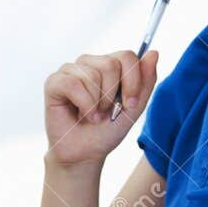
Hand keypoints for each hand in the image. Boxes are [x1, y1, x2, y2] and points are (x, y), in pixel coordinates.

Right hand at [43, 49, 158, 169]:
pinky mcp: (54, 82)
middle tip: (106, 111)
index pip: (126, 56)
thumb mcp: (134, 107)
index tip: (130, 104)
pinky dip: (84, 105)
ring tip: (93, 115)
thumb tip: (154, 53)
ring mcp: (70, 71)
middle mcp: (88, 63)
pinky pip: (73, 85)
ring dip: (97, 104)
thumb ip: (145, 81)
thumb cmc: (107, 130)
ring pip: (92, 75)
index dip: (133, 81)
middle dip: (113, 95)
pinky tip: (82, 115)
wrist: (85, 153)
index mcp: (109, 64)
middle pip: (110, 64)